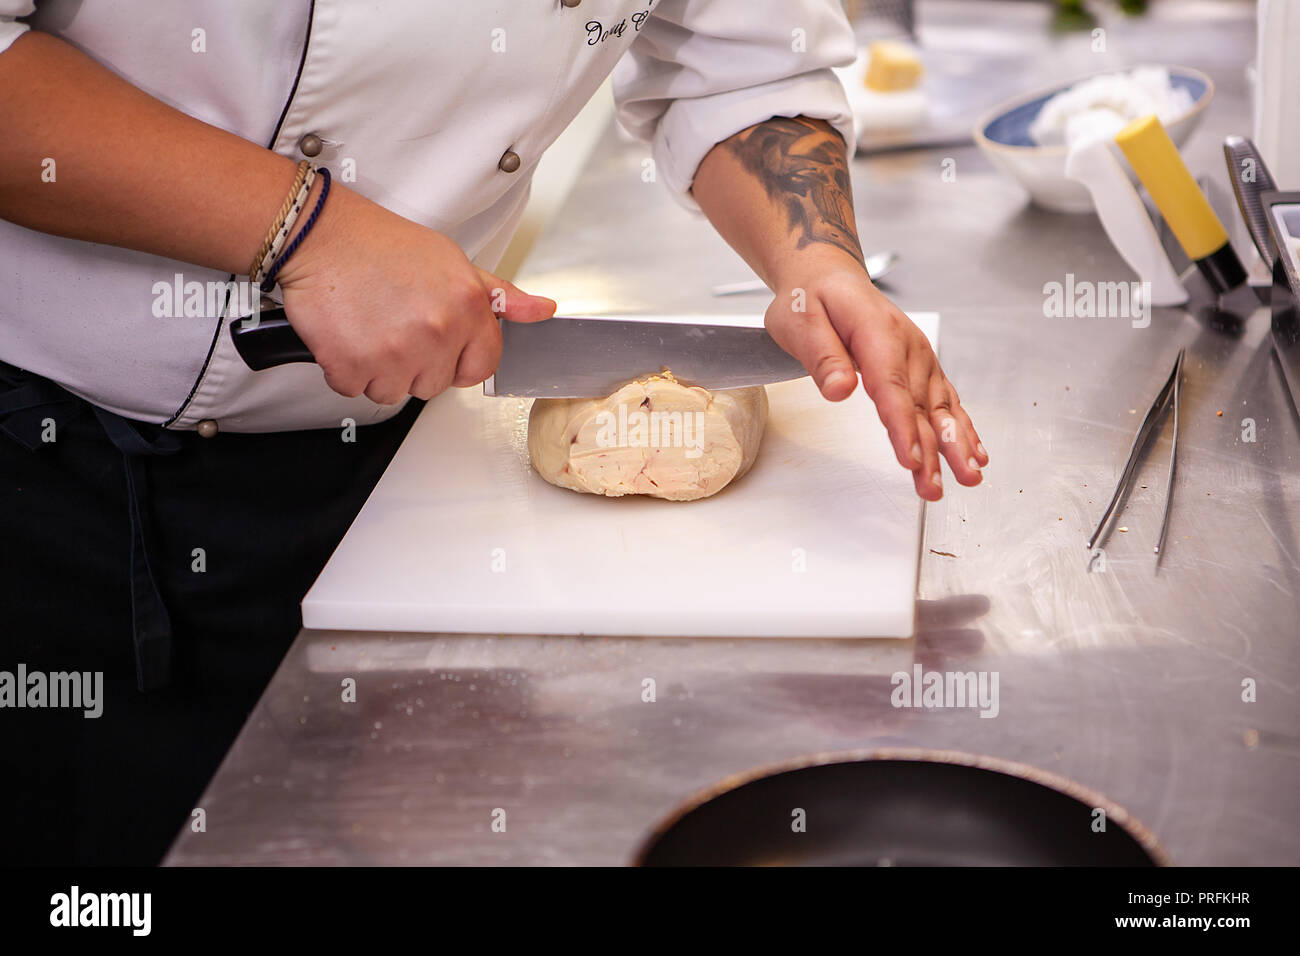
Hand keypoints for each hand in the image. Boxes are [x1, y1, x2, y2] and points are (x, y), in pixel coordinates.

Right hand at [274, 182, 555, 403]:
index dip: (460, 359)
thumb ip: (501, 296)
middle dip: (416, 363)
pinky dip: (346, 370)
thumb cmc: (381, 245)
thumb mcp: (454, 262)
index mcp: (468, 307)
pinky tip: (348, 334)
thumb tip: (542, 311)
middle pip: (435, 384)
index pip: (483, 366)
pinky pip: (355, 389)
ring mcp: (395, 352)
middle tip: (395, 324)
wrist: (320, 234)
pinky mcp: (352, 365)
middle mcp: (436, 331)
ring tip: (370, 326)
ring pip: (394, 391)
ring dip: (380, 369)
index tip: (441, 345)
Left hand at [765, 253, 986, 500]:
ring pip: (939, 407)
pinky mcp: (922, 368)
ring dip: (955, 445)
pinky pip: (944, 400)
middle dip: (933, 450)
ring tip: (968, 477)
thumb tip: (839, 388)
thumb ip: (822, 357)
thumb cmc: (812, 299)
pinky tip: (974, 451)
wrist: (829, 278)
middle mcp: (907, 346)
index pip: (891, 388)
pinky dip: (962, 426)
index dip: (902, 427)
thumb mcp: (800, 320)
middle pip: (920, 406)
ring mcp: (919, 357)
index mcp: (877, 333)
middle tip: (937, 487)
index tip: (910, 460)